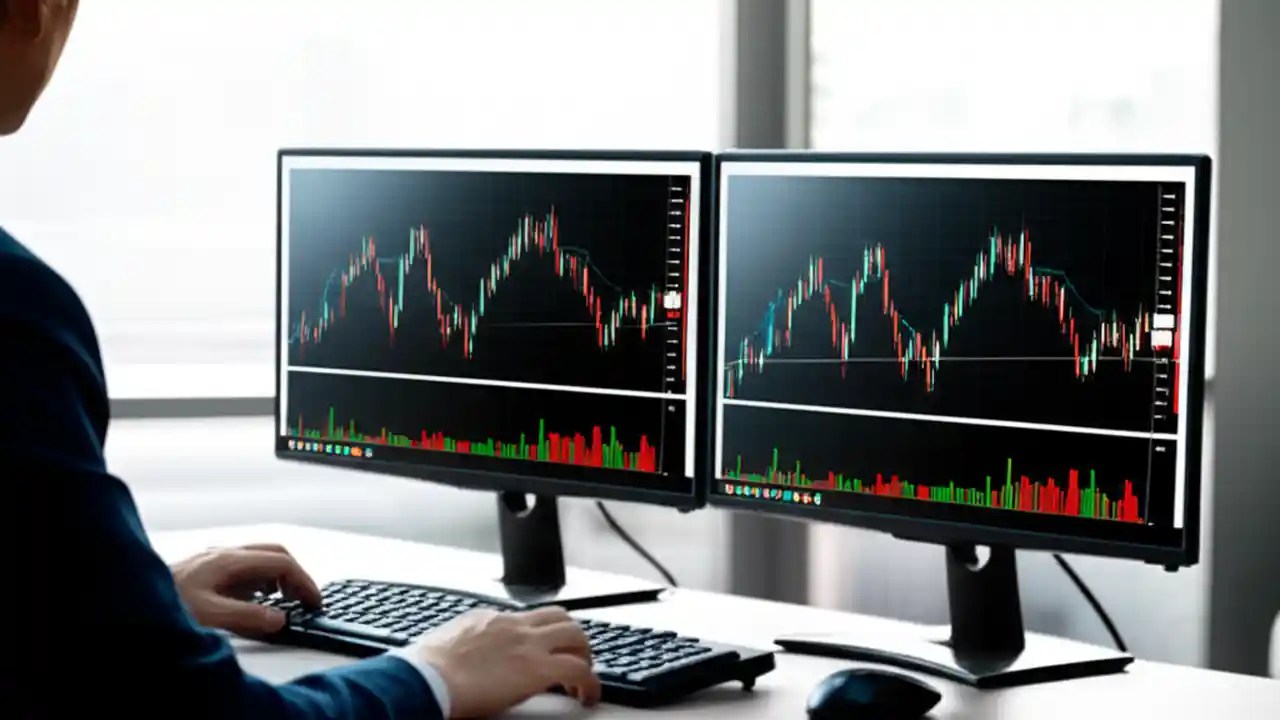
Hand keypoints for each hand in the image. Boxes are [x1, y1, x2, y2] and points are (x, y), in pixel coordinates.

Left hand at [170, 543, 321, 637]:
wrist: (125, 599)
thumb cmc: (162, 604)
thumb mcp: (210, 616)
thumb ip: (248, 617)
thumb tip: (280, 618)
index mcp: (229, 560)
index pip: (281, 561)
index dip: (303, 581)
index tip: (313, 601)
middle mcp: (224, 554)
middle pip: (274, 553)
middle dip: (296, 574)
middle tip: (306, 599)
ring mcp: (214, 559)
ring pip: (260, 558)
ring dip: (279, 576)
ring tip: (286, 601)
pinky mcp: (205, 570)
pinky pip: (245, 567)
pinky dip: (261, 580)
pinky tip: (255, 599)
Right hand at [412, 606, 600, 717]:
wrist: (426, 678)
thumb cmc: (426, 668)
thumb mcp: (446, 645)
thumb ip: (464, 646)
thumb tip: (462, 658)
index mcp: (489, 619)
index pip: (527, 618)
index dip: (540, 635)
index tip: (542, 649)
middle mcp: (513, 625)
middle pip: (559, 617)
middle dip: (571, 638)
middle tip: (573, 659)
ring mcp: (528, 644)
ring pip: (576, 635)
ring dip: (584, 656)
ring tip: (582, 679)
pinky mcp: (538, 669)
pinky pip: (579, 671)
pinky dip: (590, 683)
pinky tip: (587, 696)